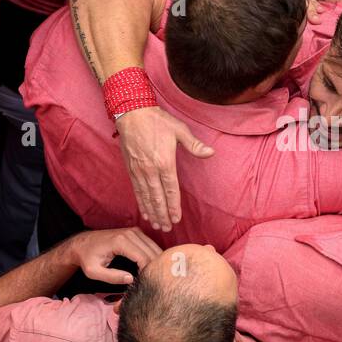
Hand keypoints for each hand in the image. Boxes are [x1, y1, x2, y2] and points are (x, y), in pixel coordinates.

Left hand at [64, 227, 161, 284]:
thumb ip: (112, 277)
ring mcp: (134, 231)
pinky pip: (151, 245)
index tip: (145, 283)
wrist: (82, 243)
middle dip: (153, 268)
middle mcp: (130, 233)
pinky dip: (153, 256)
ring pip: (154, 248)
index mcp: (120, 241)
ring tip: (151, 276)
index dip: (147, 272)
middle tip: (151, 282)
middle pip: (152, 252)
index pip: (143, 258)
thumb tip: (131, 279)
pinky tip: (149, 268)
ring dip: (155, 262)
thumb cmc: (86, 258)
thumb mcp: (93, 271)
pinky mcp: (136, 232)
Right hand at [117, 106, 214, 231]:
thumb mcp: (179, 129)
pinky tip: (144, 212)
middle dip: (162, 214)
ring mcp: (139, 170)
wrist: (131, 113)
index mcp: (164, 162)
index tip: (176, 219)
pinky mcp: (130, 169)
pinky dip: (140, 202)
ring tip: (156, 225)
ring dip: (151, 212)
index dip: (174, 206)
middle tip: (166, 228)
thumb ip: (194, 144)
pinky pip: (136, 190)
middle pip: (157, 198)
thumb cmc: (157, 120)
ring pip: (146, 196)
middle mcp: (150, 170)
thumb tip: (211, 152)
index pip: (170, 189)